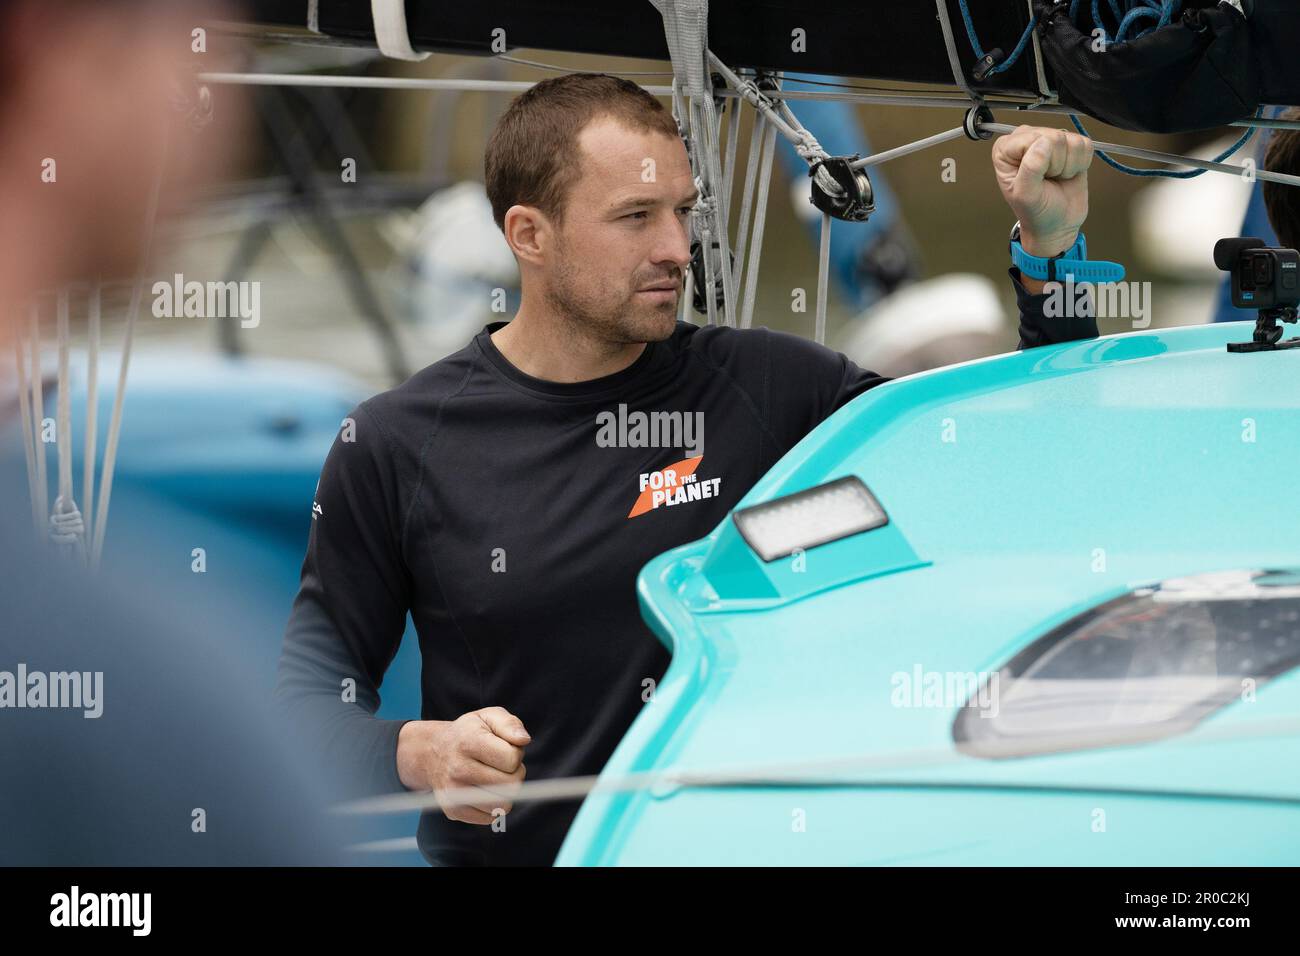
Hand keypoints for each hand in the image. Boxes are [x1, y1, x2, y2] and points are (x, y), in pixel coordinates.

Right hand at [397, 706, 529, 824]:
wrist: (433, 752)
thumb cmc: (469, 733)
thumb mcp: (487, 717)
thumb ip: (509, 724)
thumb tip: (523, 740)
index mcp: (468, 743)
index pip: (511, 760)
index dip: (516, 753)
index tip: (505, 748)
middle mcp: (458, 769)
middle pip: (510, 785)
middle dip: (516, 774)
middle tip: (504, 765)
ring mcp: (454, 793)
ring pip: (503, 804)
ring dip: (507, 792)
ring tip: (495, 777)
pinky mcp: (453, 810)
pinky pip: (490, 817)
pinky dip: (494, 805)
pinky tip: (485, 790)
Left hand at [992, 125, 1092, 258]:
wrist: (1057, 223)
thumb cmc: (1036, 211)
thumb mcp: (1026, 195)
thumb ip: (1030, 168)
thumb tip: (1044, 143)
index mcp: (1006, 148)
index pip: (1033, 138)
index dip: (1040, 162)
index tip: (1035, 179)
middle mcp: (1026, 139)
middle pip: (1055, 137)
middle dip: (1056, 165)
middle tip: (1046, 180)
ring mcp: (1049, 139)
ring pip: (1071, 141)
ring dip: (1068, 166)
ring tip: (1056, 177)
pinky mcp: (1070, 144)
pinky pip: (1085, 144)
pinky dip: (1080, 164)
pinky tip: (1067, 173)